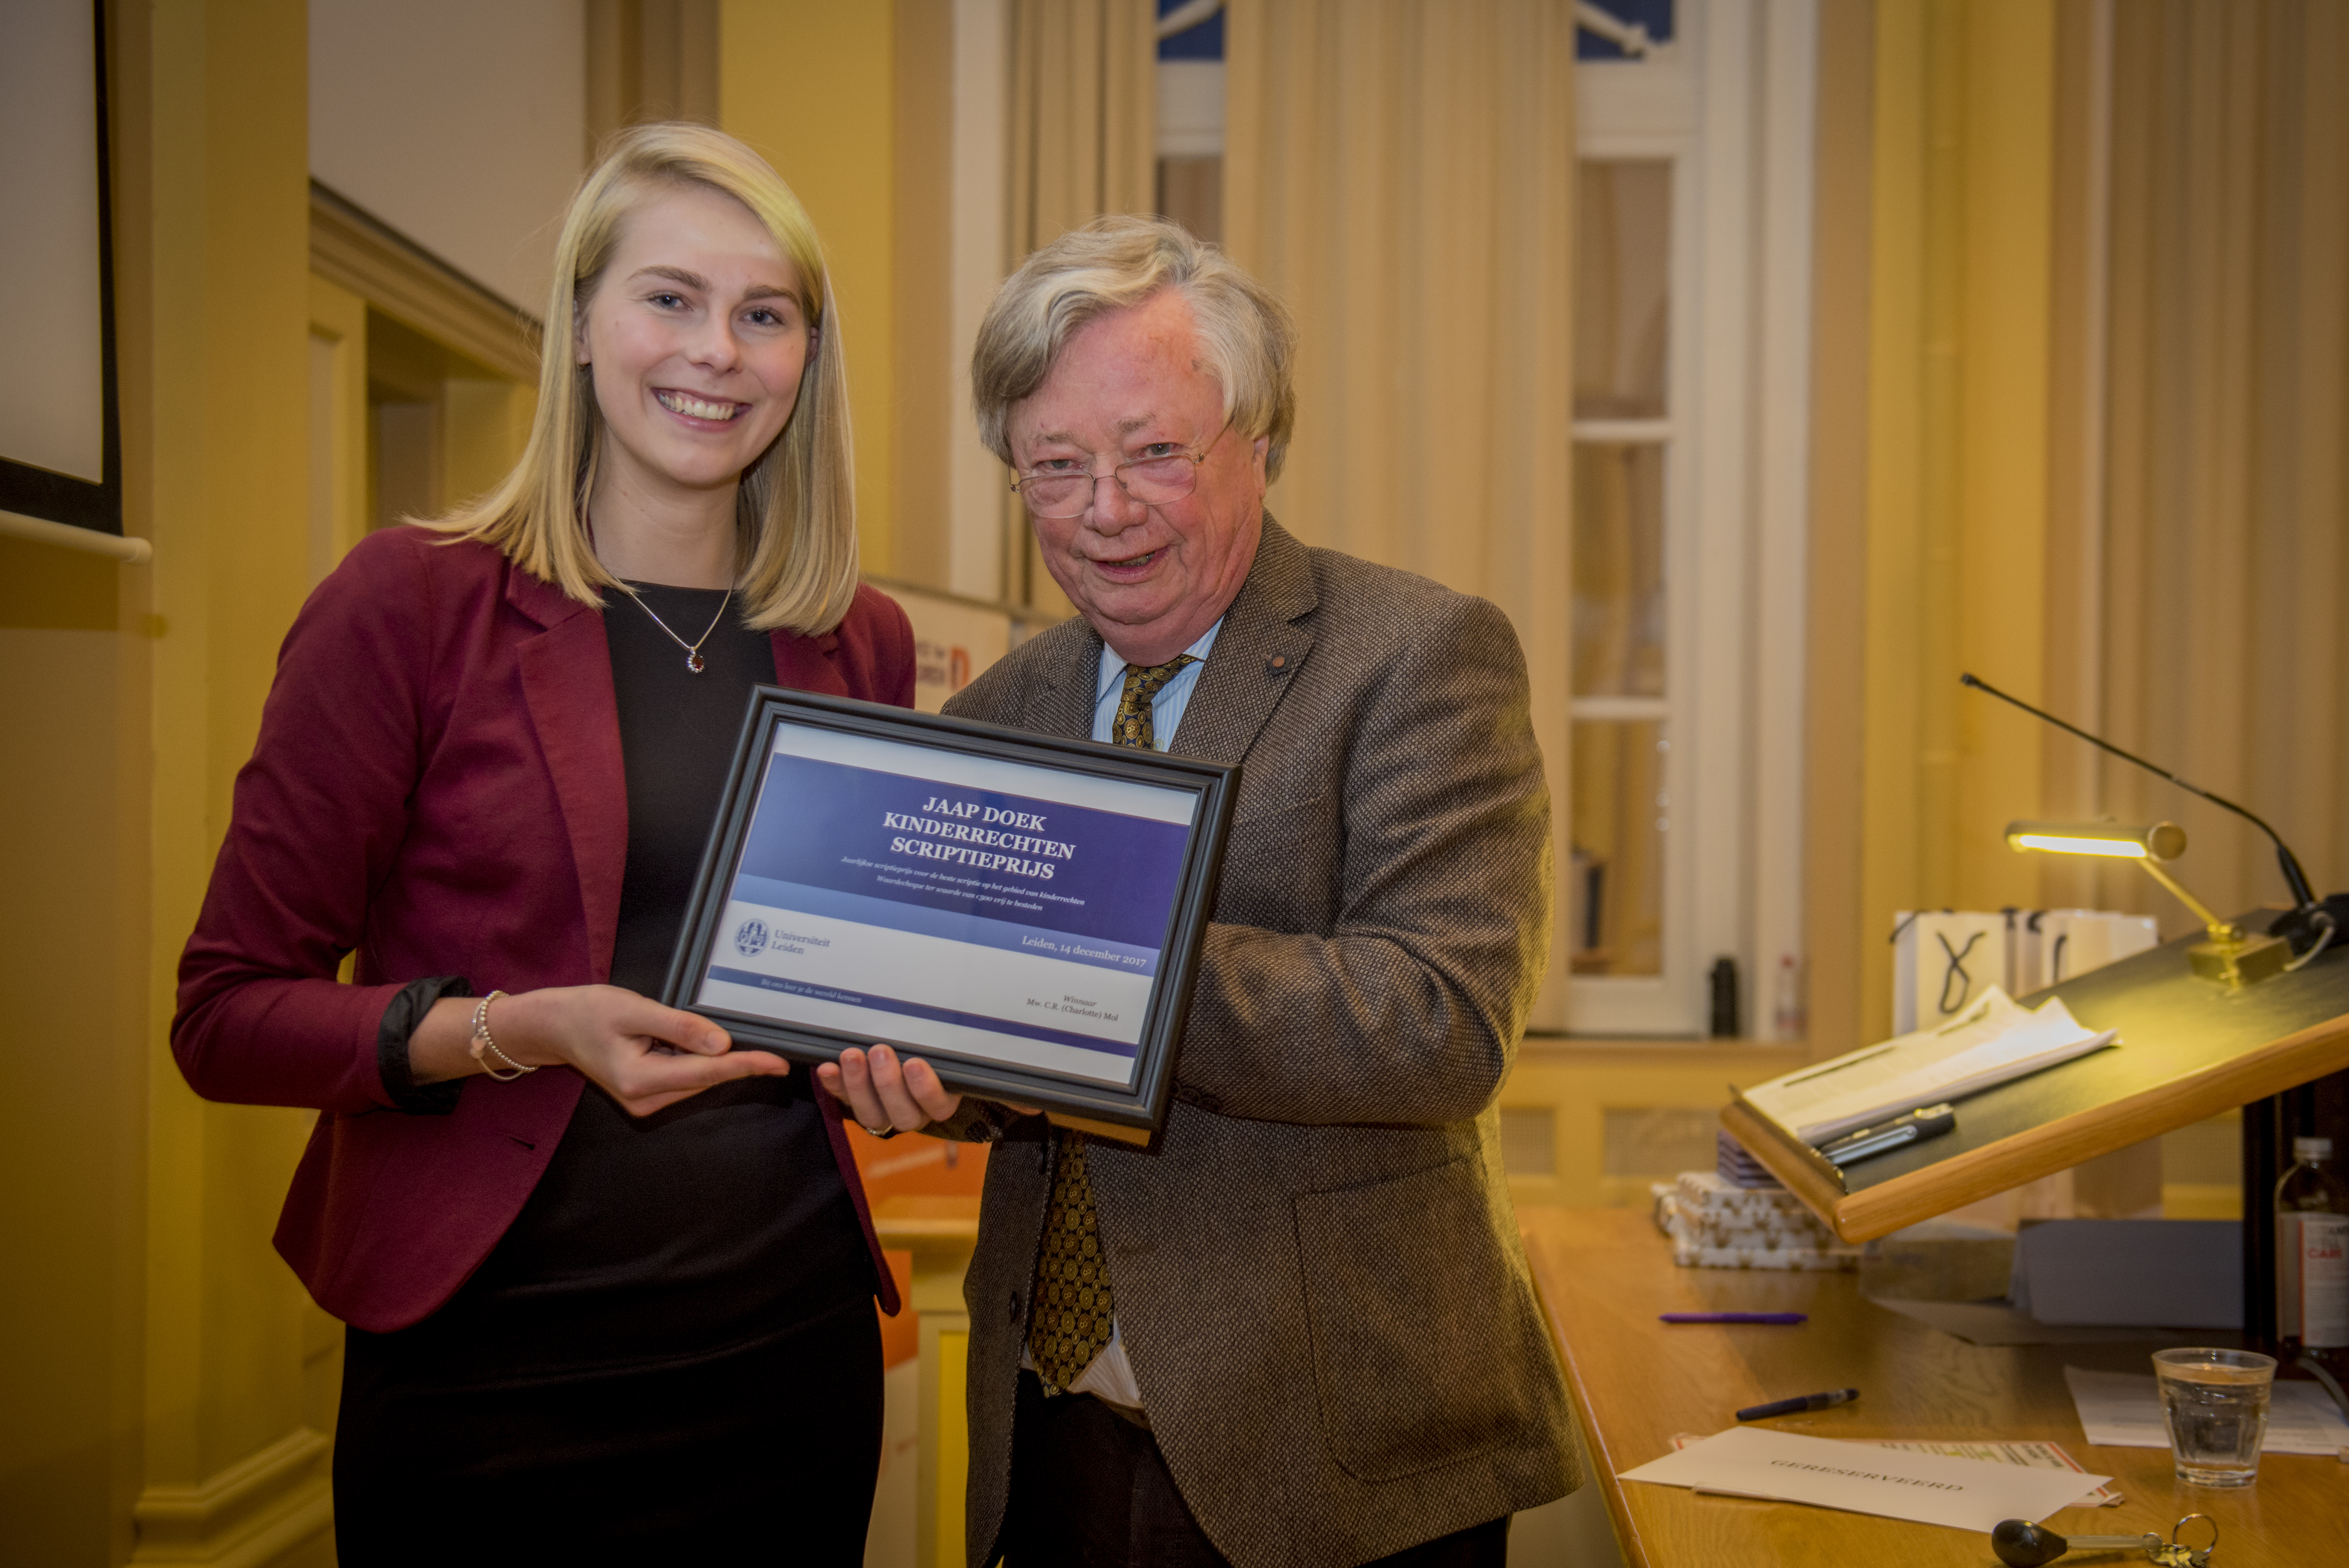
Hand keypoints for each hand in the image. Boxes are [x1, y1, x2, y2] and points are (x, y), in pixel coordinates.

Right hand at [415, 985, 788, 1116]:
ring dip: (712, 1057)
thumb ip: (680, 1027)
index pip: (706, 1072)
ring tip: (699, 1031)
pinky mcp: (646, 1093)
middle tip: (768, 1044)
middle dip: (735, 1060)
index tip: (778, 1063)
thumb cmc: (587, 1012)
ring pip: (697, 1078)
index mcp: (639, 1081)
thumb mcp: (634, 1010)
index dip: (746, 1066)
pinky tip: (694, 1043)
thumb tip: (722, 1044)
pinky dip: (697, 1059)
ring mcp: (645, 1100)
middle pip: (705, 1077)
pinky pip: (685, 1076)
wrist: (554, 1026)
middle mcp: (644, 1099)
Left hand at [816, 1045, 961, 1134]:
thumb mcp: (940, 1048)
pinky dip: (835, 1085)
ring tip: (852, 1055)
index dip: (926, 1089)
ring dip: (859, 1084)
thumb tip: (948, 1012)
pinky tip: (828, 1068)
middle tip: (880, 1051)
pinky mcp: (858, 1106)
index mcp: (939, 1101)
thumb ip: (936, 1042)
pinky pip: (844, 1102)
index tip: (914, 1063)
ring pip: (871, 1114)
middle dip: (888, 1082)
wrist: (909, 1060)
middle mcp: (913, 1113)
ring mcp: (884, 1114)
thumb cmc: (930, 1052)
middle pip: (903, 1113)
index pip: (938, 1105)